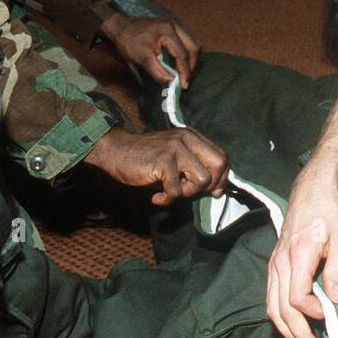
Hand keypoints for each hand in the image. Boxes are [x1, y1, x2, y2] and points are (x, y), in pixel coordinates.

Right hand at [84, 127, 228, 205]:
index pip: (222, 156)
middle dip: (210, 185)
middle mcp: (187, 139)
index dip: (221, 177)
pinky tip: (157, 198)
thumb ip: (194, 167)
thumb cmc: (145, 159)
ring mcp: (176, 149)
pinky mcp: (163, 161)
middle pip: (219, 164)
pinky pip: (177, 191)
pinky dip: (167, 200)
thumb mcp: (175, 158)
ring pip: (202, 180)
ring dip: (188, 193)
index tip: (212, 191)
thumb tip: (217, 189)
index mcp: (192, 137)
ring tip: (170, 192)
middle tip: (191, 192)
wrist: (115, 151)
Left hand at [100, 12, 200, 88]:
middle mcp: (175, 26)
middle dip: (191, 65)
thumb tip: (172, 83)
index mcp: (168, 32)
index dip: (185, 71)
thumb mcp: (142, 60)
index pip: (183, 54)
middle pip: (193, 47)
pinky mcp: (173, 29)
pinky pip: (186, 42)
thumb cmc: (129, 42)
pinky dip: (186, 54)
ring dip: (190, 60)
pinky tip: (178, 63)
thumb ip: (159, 72)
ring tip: (182, 72)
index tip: (184, 85)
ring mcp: (175, 26)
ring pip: (192, 44)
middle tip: (185, 79)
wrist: (120, 27)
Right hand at [265, 169, 337, 337]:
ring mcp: (274, 267)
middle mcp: (280, 264)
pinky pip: (271, 300)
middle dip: (300, 335)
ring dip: (288, 332)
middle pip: (282, 309)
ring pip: (272, 309)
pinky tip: (295, 329)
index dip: (312, 312)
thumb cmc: (330, 216)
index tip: (329, 315)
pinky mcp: (273, 269)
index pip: (297, 296)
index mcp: (298, 256)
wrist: (310, 196)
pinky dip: (281, 319)